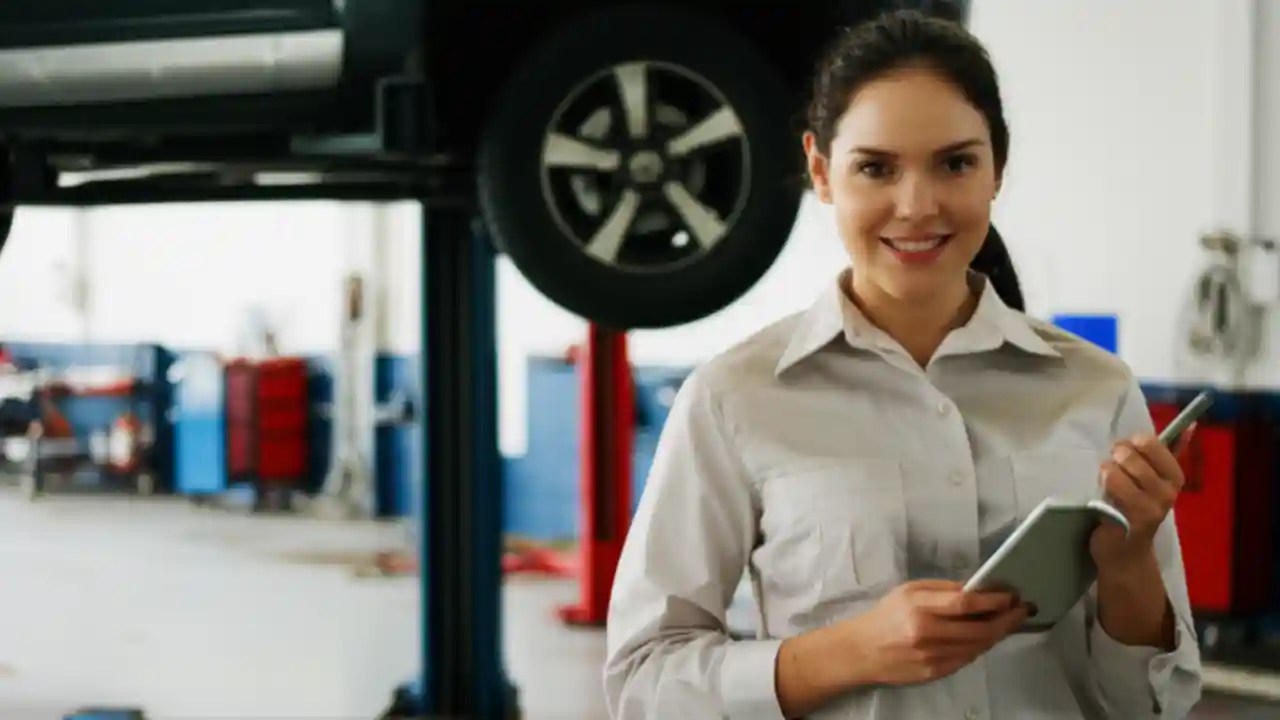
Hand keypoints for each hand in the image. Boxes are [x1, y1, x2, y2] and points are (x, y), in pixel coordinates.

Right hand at [839, 579, 1029, 685]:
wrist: (862, 650)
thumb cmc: (886, 615)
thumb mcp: (909, 590)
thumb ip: (943, 589)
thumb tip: (978, 588)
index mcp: (919, 607)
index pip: (965, 604)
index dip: (994, 600)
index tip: (1011, 595)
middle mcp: (926, 634)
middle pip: (979, 628)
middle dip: (1007, 618)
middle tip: (1023, 610)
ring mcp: (932, 657)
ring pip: (978, 646)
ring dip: (998, 633)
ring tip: (1009, 621)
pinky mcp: (935, 673)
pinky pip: (967, 659)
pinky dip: (981, 647)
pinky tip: (987, 636)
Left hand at [1090, 424, 1195, 570]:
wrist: (1125, 551)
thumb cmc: (1135, 508)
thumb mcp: (1153, 479)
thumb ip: (1168, 453)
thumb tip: (1190, 425)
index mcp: (1175, 477)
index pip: (1154, 443)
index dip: (1134, 442)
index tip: (1128, 450)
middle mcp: (1168, 491)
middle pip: (1132, 454)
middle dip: (1116, 455)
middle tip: (1113, 465)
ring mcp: (1151, 506)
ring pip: (1119, 469)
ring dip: (1106, 471)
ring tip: (1107, 481)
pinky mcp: (1132, 518)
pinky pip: (1112, 487)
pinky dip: (1103, 486)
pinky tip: (1104, 496)